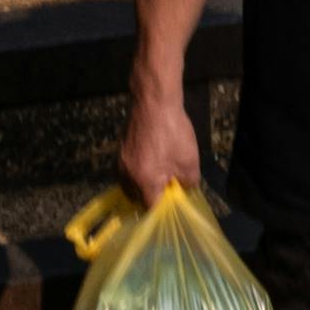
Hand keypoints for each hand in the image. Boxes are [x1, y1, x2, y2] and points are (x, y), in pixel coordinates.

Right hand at [117, 80, 204, 200]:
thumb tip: (183, 190)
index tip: (171, 204)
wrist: (154, 100)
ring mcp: (121, 160)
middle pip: (137, 197)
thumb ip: (188, 183)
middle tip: (166, 188)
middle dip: (150, 196)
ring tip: (158, 174)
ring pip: (130, 182)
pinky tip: (150, 159)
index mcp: (144, 182)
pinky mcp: (120, 147)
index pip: (150, 208)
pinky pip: (127, 168)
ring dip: (142, 183)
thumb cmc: (173, 132)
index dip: (162, 209)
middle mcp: (127, 175)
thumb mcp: (189, 161)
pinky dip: (137, 169)